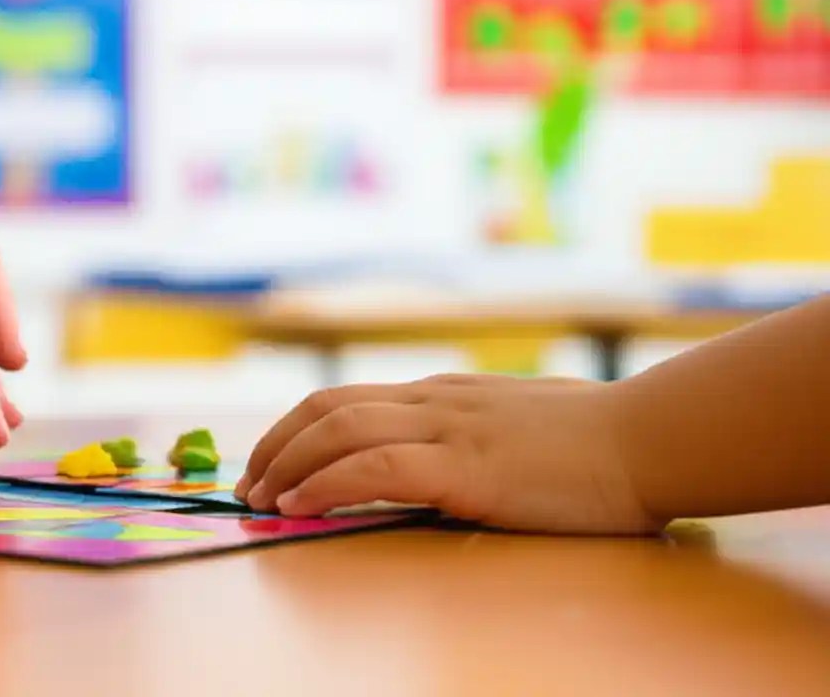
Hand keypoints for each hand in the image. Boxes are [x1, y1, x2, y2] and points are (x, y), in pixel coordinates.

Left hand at [235, 374, 662, 534]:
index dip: (296, 429)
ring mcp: (448, 428)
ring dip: (287, 465)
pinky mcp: (466, 467)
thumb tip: (440, 464)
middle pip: (327, 406)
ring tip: (261, 500)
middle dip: (276, 444)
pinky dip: (327, 484)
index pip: (347, 399)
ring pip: (340, 430)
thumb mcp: (516, 426)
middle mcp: (434, 400)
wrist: (650, 439)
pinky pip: (375, 469)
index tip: (270, 462)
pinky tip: (301, 505)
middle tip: (249, 485)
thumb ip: (471, 434)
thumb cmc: (595, 444)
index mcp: (443, 393)